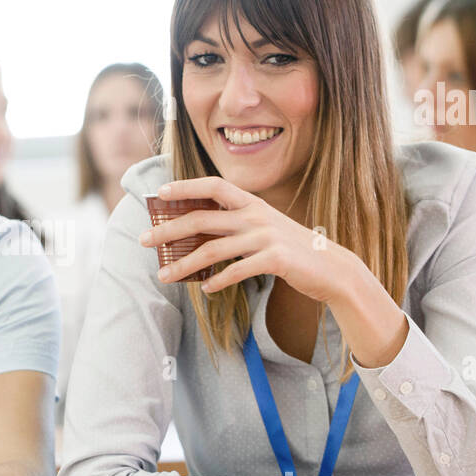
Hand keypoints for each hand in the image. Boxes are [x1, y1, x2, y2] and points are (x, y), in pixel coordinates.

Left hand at [138, 176, 357, 304]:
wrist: (332, 269)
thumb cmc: (291, 250)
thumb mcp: (264, 228)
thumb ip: (235, 225)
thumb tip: (196, 231)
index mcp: (252, 203)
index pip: (213, 186)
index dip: (185, 187)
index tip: (159, 195)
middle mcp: (256, 216)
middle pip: (202, 219)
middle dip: (168, 230)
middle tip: (143, 241)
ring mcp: (265, 237)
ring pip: (212, 249)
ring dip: (183, 265)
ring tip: (164, 276)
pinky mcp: (274, 259)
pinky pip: (237, 271)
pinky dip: (217, 281)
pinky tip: (204, 289)